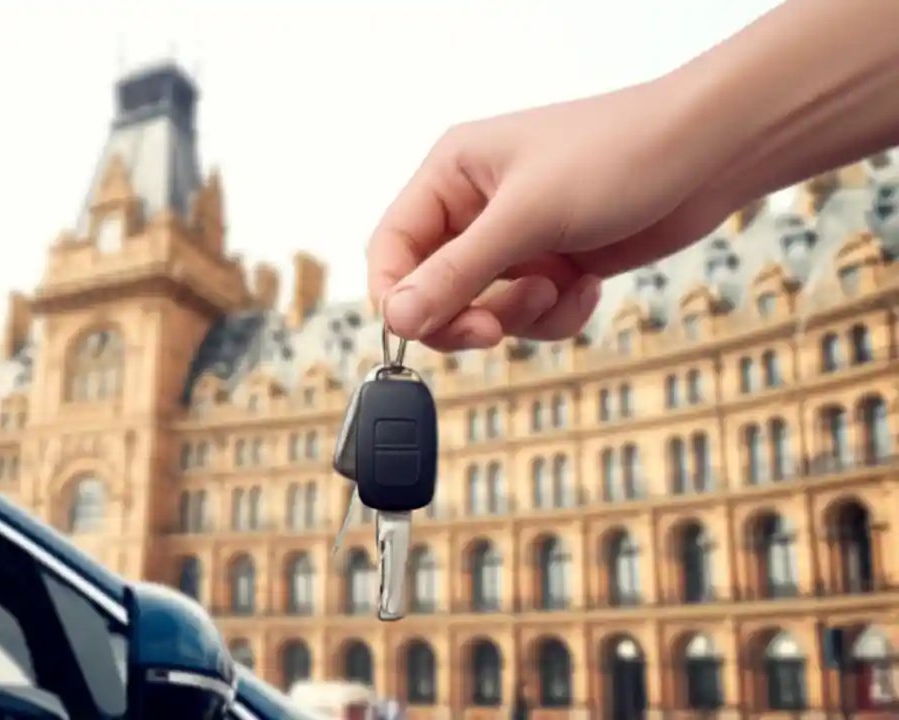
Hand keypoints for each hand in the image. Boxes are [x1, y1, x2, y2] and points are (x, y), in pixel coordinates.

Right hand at [366, 77, 738, 351]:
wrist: (712, 154)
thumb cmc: (620, 154)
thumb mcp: (527, 217)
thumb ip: (456, 273)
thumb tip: (396, 318)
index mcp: (451, 174)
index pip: (391, 248)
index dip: (397, 296)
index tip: (421, 330)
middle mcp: (475, 208)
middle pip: (432, 289)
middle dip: (464, 315)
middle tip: (491, 332)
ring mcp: (516, 240)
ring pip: (483, 310)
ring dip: (521, 315)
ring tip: (558, 285)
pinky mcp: (553, 265)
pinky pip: (530, 315)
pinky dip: (557, 314)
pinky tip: (588, 285)